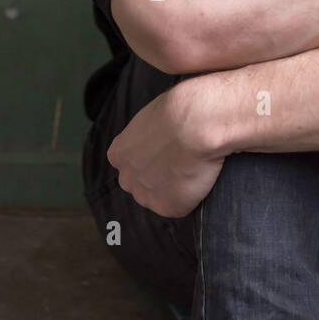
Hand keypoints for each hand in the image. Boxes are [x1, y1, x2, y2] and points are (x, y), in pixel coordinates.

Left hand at [107, 80, 227, 218]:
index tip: (164, 154)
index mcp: (118, 154)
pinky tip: (199, 176)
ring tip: (192, 169)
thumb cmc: (177, 112)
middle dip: (156, 179)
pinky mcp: (168, 207)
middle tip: (179, 164)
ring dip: (173, 189)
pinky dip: (192, 196)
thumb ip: (146, 137)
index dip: (149, 160)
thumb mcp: (150, 118)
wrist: (196, 124)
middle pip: (139, 185)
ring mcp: (146, 196)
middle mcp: (127, 178)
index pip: (129, 165)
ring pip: (158, 198)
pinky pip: (181, 206)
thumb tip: (159, 139)